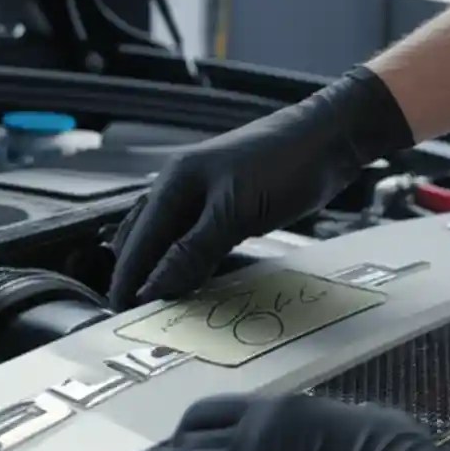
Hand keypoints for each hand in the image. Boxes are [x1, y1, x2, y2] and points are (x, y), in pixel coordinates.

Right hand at [108, 66, 412, 308]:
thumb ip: (192, 251)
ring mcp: (203, 192)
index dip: (127, 278)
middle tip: (131, 313)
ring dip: (156, 267)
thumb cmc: (285, 164)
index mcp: (174, 183)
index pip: (138, 241)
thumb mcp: (235, 211)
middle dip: (133, 273)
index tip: (119, 312)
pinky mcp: (227, 202)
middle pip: (143, 237)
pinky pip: (192, 236)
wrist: (330, 137)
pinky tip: (186, 274)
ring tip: (152, 300)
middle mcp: (180, 185)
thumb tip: (154, 286)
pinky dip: (184, 259)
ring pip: (165, 236)